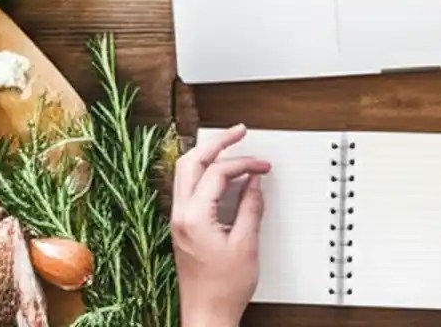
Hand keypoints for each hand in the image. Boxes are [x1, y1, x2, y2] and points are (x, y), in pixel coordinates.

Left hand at [172, 125, 270, 326]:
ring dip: (208, 156)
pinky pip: (190, 189)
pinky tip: (224, 177)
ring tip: (231, 147)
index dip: (242, 163)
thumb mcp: (246, 245)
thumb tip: (254, 183)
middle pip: (190, 162)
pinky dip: (207, 175)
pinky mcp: (183, 227)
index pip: (216, 173)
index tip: (262, 166)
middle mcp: (180, 215)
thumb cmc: (223, 290)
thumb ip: (251, 208)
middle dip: (216, 143)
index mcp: (193, 217)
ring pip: (186, 173)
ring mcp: (178, 221)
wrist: (207, 315)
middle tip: (238, 132)